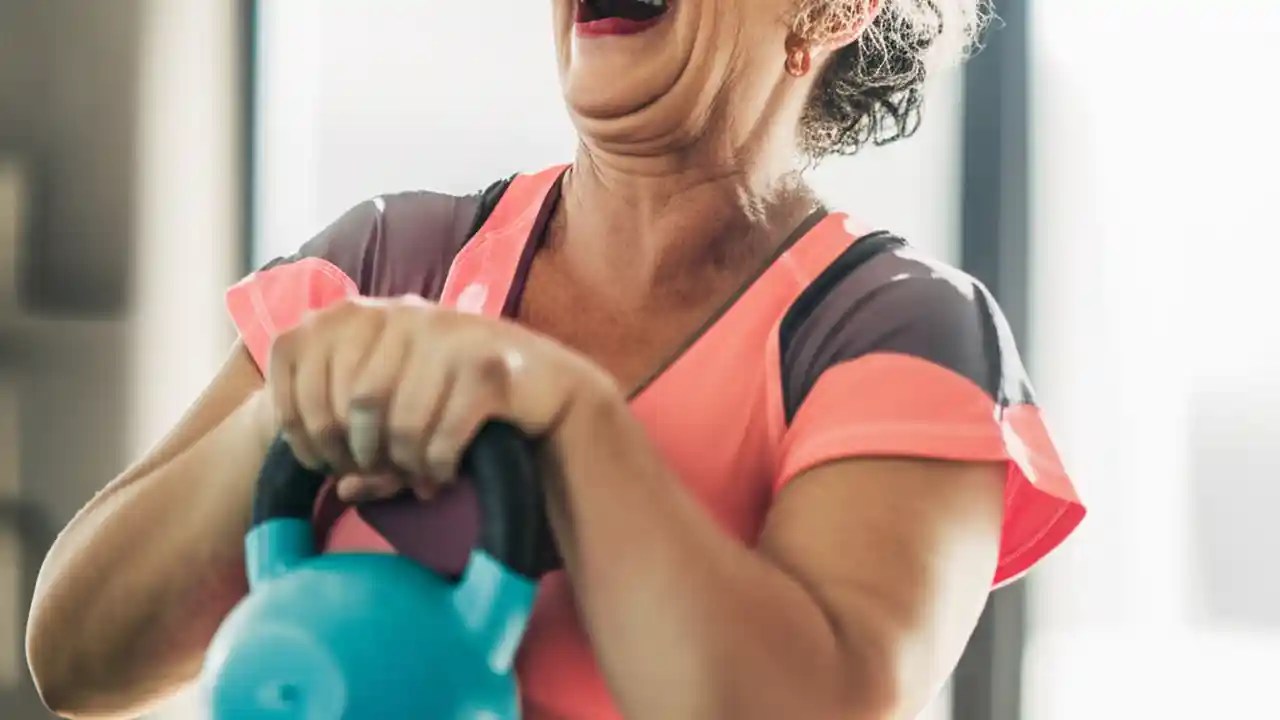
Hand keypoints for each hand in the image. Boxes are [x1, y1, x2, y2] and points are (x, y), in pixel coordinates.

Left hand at [265, 295, 616, 502]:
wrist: (547, 387)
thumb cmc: (459, 401)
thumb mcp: (400, 414)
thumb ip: (365, 449)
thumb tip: (343, 489)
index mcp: (367, 314)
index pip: (296, 356)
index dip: (298, 423)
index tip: (321, 464)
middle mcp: (403, 313)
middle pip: (352, 402)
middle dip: (358, 455)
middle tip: (377, 476)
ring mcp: (449, 336)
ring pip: (400, 424)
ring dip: (405, 465)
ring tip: (418, 475)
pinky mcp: (489, 368)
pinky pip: (443, 435)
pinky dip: (439, 466)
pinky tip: (444, 474)